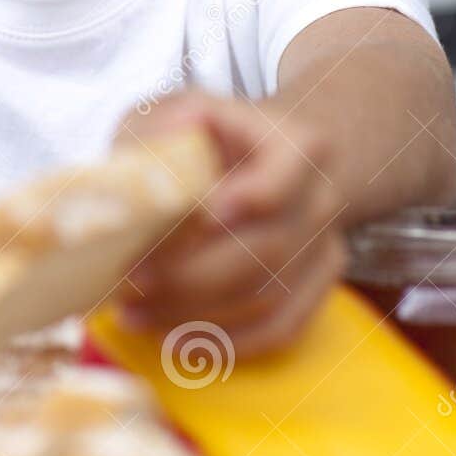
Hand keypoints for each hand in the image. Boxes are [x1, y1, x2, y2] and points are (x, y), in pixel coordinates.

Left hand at [113, 88, 347, 358]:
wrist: (269, 156)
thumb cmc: (211, 135)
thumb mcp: (181, 112)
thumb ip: (163, 131)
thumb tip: (147, 170)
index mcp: (297, 145)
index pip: (276, 185)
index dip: (237, 208)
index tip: (182, 224)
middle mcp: (322, 198)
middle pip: (266, 250)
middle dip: (191, 275)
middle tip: (130, 282)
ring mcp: (324, 246)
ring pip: (268, 296)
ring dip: (197, 314)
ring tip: (134, 312)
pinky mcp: (316, 287)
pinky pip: (281, 329)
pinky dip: (227, 343)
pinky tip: (175, 340)